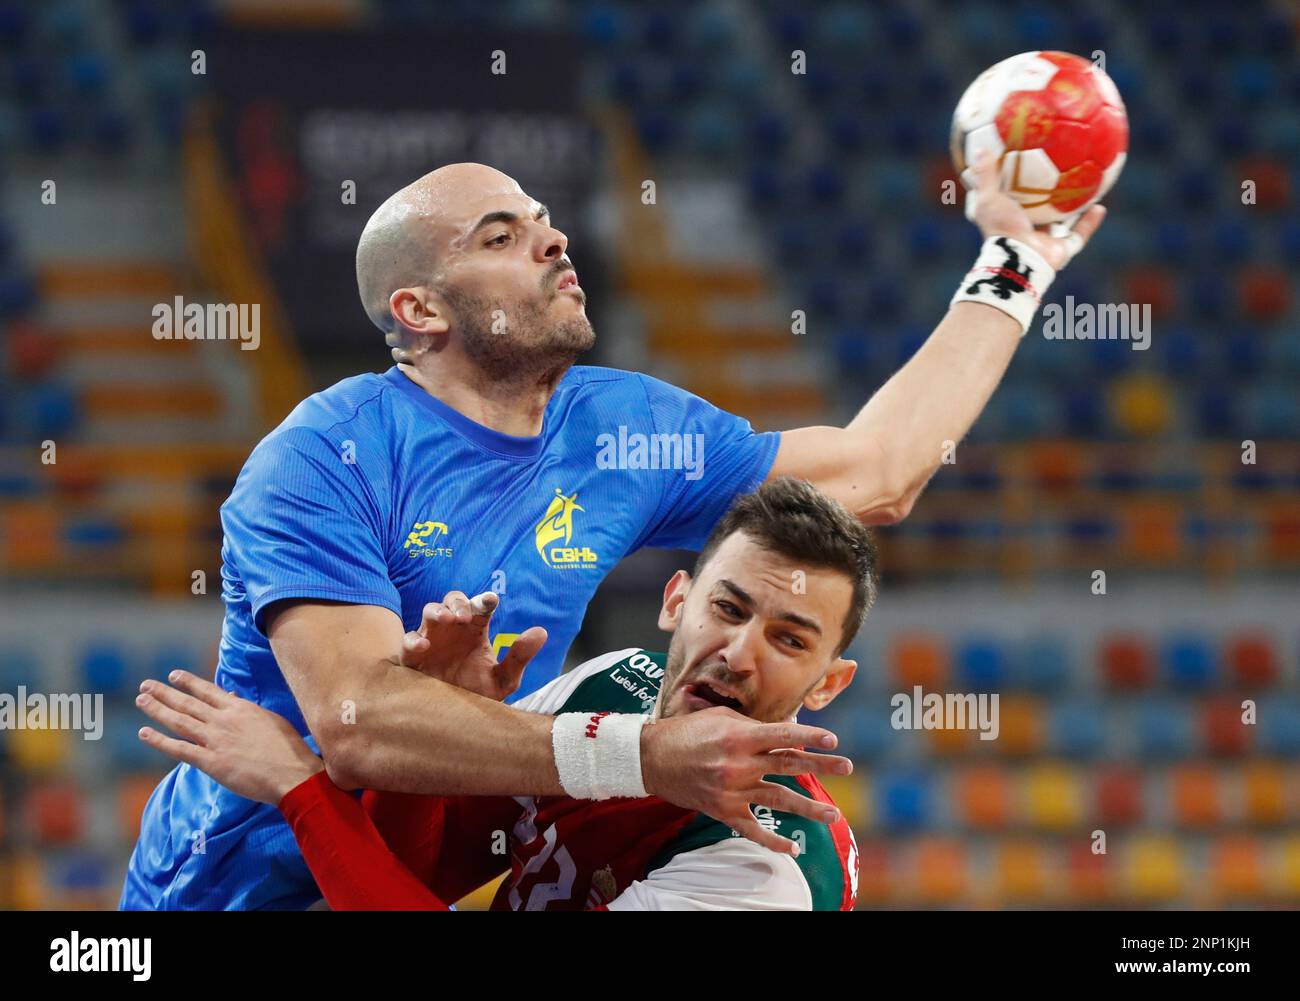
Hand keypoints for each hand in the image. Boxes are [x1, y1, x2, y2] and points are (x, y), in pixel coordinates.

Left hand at [136, 670, 322, 804]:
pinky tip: (144, 733)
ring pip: (179, 721)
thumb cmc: (288, 747)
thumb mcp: (270, 720)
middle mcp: (223, 720)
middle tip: (145, 685)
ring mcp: (215, 741)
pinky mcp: (211, 763)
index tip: (172, 675)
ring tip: (141, 700)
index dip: (188, 682)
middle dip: (164, 693)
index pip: (208, 690)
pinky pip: (179, 749)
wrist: (291, 773)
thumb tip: (233, 700)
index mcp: (240, 708)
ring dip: (157, 710)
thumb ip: (247, 711)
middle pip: (187, 703)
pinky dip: (160, 741)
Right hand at [400, 590, 546, 702]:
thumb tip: (541, 632)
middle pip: (452, 601)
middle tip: (465, 615)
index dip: (485, 601)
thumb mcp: (504, 680)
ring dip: (437, 611)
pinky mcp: (413, 658)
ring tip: (448, 619)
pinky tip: (423, 645)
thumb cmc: (479, 694)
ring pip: (429, 612)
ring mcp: (431, 641)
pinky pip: (408, 642)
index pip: (481, 608)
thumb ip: (519, 657)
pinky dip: (413, 640)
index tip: (492, 601)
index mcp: (476, 632)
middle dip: (458, 602)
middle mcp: (453, 631)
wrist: (454, 722)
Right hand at [639, 707, 851, 856]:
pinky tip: (794, 848)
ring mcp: (732, 791)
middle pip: (788, 765)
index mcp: (740, 737)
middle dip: (821, 765)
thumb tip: (785, 731)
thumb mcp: (721, 718)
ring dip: (808, 807)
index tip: (833, 740)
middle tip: (846, 766)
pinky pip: (753, 830)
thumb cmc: (687, 732)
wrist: (651, 759)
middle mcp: (739, 764)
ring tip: (834, 814)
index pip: (783, 736)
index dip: (810, 737)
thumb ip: (754, 725)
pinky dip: (773, 841)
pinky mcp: (723, 811)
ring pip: (778, 800)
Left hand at [964, 149, 1106, 270]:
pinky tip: (1100, 206)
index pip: (1007, 201)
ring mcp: (1044, 241)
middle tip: (1057, 176)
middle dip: (1045, 198)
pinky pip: (1079, 235)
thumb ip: (985, 174)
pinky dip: (1089, 223)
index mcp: (1006, 220)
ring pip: (1060, 224)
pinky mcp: (1061, 250)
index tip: (1017, 170)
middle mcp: (1025, 230)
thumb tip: (980, 148)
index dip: (1011, 188)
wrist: (1020, 259)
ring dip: (1071, 210)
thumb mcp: (988, 198)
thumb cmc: (1001, 228)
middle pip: (1037, 212)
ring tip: (1085, 191)